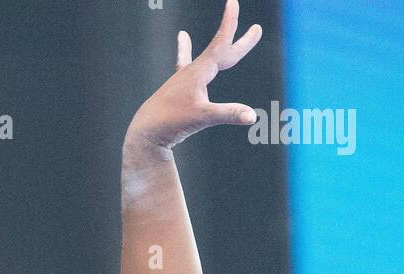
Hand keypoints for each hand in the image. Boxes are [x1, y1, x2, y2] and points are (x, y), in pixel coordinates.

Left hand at [124, 0, 261, 153]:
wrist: (145, 131)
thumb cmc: (172, 121)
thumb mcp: (203, 117)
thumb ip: (228, 114)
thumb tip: (252, 116)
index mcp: (200, 72)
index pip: (220, 44)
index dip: (229, 24)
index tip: (232, 2)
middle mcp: (193, 71)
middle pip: (222, 53)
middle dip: (241, 43)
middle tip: (257, 29)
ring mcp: (184, 78)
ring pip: (207, 57)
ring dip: (220, 46)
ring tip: (228, 28)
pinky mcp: (178, 87)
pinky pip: (185, 62)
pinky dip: (185, 49)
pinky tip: (182, 36)